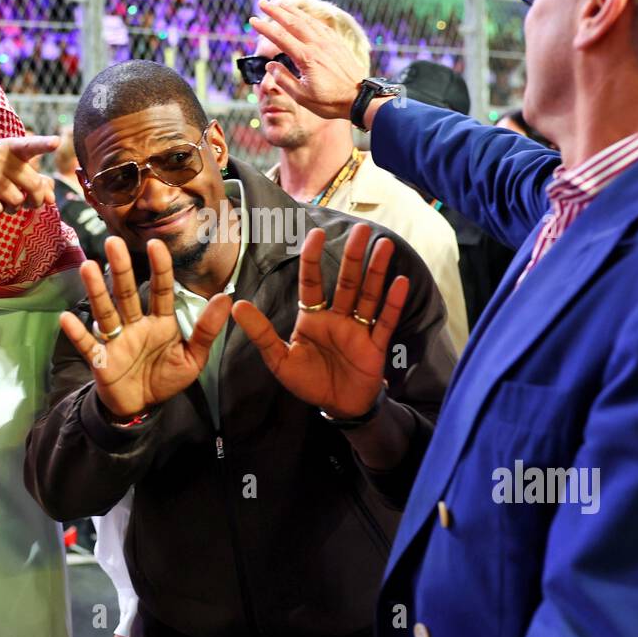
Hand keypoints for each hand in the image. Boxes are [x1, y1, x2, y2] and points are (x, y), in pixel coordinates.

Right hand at [0, 135, 60, 215]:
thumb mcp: (11, 170)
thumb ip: (36, 181)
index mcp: (10, 147)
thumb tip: (50, 198)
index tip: (56, 142)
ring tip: (3, 200)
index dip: (43, 144)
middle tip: (30, 203)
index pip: (29, 146)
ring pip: (16, 201)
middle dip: (35, 200)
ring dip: (13, 207)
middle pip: (33, 185)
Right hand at [59, 236, 232, 419]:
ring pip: (106, 311)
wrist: (141, 406)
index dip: (159, 268)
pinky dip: (77, 333)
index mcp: (161, 322)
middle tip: (113, 242)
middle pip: (127, 293)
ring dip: (97, 291)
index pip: (161, 290)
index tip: (156, 243)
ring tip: (89, 268)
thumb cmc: (165, 377)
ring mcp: (116, 340)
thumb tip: (226, 298)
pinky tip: (66, 318)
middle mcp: (136, 325)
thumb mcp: (193, 358)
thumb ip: (206, 331)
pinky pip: (88, 345)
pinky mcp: (101, 360)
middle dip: (121, 269)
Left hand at [231, 224, 407, 419]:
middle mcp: (337, 318)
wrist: (336, 407)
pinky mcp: (375, 345)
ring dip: (376, 271)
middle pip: (346, 282)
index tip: (316, 234)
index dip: (313, 259)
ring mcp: (358, 329)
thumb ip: (261, 332)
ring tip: (384, 245)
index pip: (312, 282)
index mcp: (313, 317)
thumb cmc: (308, 381)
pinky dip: (393, 303)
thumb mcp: (279, 359)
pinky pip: (385, 322)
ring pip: (368, 295)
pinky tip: (400, 282)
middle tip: (361, 229)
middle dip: (353, 256)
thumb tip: (237, 306)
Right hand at [248, 0, 371, 121]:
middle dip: (275, 12)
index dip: (265, 28)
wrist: (359, 98)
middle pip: (292, 23)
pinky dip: (308, 18)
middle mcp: (317, 46)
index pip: (280, 38)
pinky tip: (303, 16)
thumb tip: (270, 65)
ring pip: (307, 21)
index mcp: (306, 58)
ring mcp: (329, 43)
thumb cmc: (330, 102)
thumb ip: (284, 79)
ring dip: (292, 11)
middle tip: (262, 3)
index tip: (253, 21)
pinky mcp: (337, 44)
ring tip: (280, 4)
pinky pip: (320, 25)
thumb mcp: (302, 97)